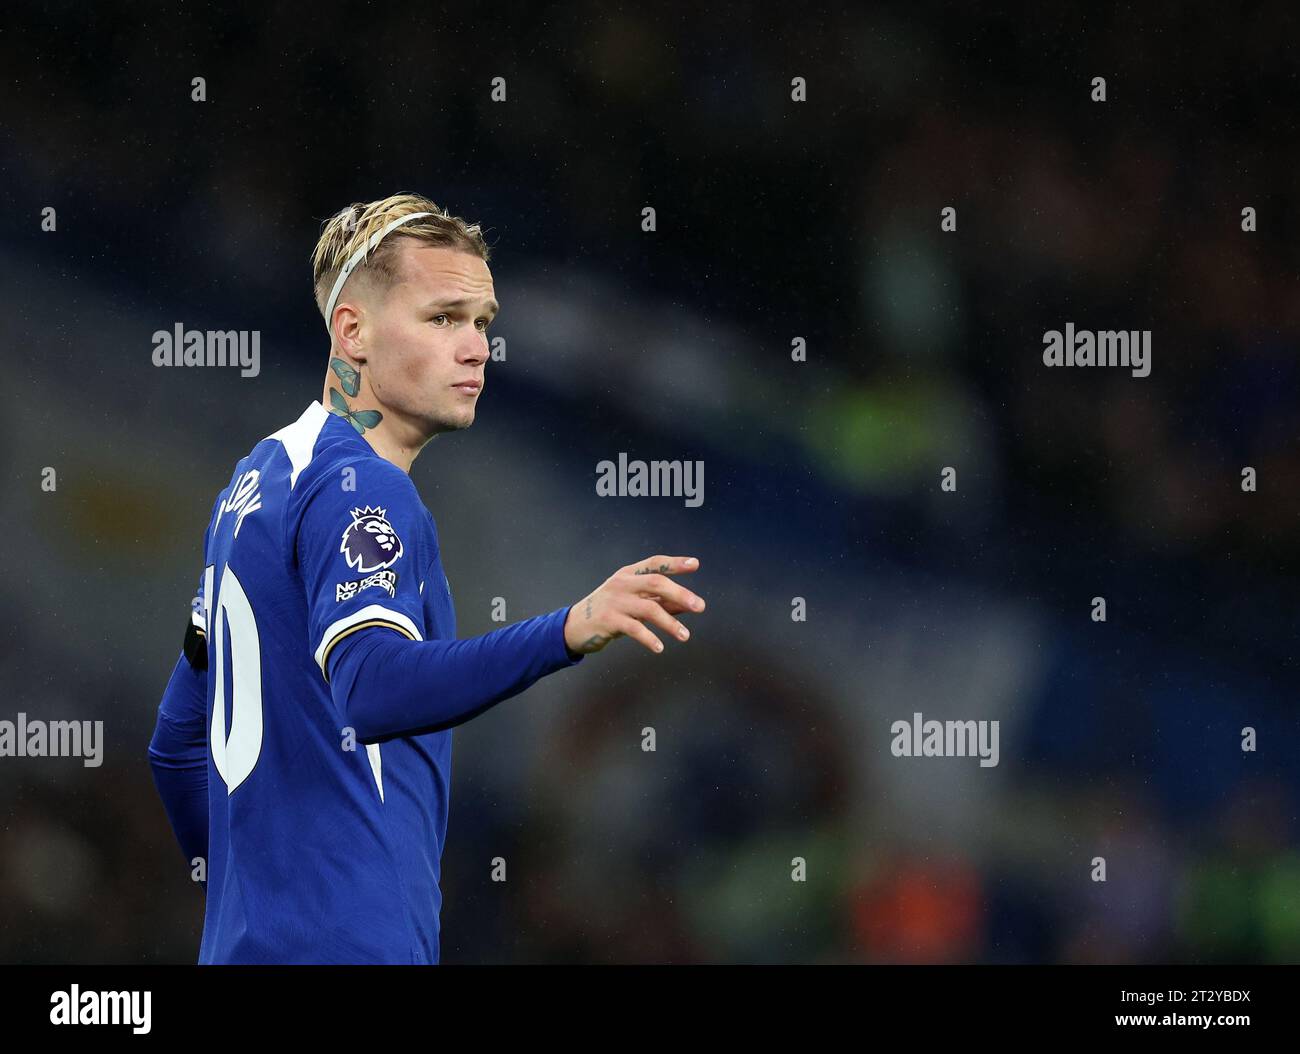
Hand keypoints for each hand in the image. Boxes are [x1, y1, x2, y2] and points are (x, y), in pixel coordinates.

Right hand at [564, 555, 705, 655]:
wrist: (573, 627)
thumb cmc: (609, 612)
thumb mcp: (633, 601)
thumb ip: (659, 602)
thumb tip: (688, 604)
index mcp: (628, 574)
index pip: (655, 563)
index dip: (675, 563)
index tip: (695, 564)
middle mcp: (622, 584)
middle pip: (656, 583)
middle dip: (680, 594)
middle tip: (700, 606)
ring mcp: (615, 601)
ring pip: (649, 608)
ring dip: (670, 623)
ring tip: (685, 636)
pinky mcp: (608, 620)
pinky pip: (634, 629)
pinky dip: (649, 639)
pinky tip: (659, 647)